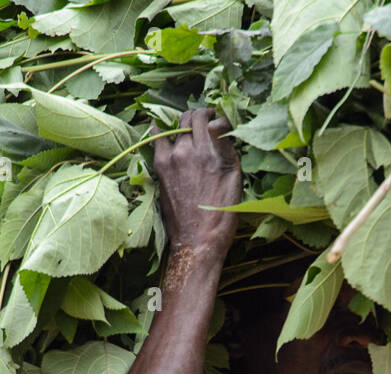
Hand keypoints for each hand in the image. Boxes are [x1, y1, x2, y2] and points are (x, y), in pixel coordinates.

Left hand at [152, 108, 242, 255]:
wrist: (197, 240)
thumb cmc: (222, 214)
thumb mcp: (234, 180)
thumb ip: (227, 150)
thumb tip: (221, 129)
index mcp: (211, 153)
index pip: (213, 119)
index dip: (219, 117)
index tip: (221, 122)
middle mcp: (189, 150)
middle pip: (192, 117)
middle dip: (201, 115)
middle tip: (206, 121)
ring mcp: (171, 157)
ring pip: (175, 125)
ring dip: (184, 122)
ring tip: (189, 128)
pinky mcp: (160, 167)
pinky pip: (156, 138)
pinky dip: (158, 129)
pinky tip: (160, 126)